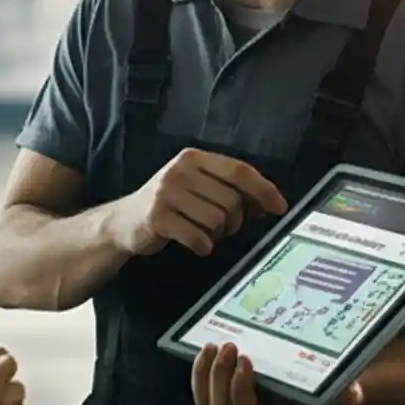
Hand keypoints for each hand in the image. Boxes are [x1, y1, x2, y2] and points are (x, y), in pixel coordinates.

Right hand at [110, 148, 286, 256]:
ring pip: (217, 220)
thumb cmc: (171, 205)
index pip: (239, 170)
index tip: (280, 207)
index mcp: (194, 158)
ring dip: (218, 234)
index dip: (264, 189)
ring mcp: (166, 193)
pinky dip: (203, 246)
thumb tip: (271, 204)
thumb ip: (231, 191)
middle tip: (223, 228)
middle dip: (235, 221)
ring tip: (204, 233)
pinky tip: (194, 244)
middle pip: (231, 200)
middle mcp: (180, 170)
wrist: (124, 222)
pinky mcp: (157, 218)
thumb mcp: (199, 189)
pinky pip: (198, 238)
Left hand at [192, 343, 363, 404]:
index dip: (241, 392)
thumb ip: (346, 397)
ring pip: (206, 404)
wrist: (312, 396)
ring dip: (204, 375)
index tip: (247, 360)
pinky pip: (202, 392)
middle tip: (229, 346)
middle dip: (219, 378)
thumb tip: (351, 395)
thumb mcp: (339, 395)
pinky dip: (199, 372)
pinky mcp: (223, 399)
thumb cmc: (325, 395)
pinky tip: (205, 349)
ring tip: (213, 345)